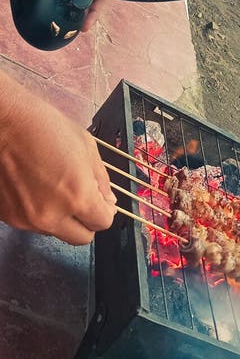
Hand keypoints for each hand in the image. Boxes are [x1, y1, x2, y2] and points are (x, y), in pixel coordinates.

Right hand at [0, 76, 115, 244]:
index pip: (102, 223)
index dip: (105, 210)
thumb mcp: (85, 146)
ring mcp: (27, 219)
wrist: (0, 120)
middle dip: (86, 221)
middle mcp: (52, 215)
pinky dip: (38, 212)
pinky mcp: (8, 216)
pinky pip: (33, 224)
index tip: (101, 201)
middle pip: (82, 238)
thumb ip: (101, 180)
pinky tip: (35, 188)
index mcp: (77, 197)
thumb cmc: (42, 125)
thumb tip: (108, 201)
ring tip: (53, 188)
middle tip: (82, 200)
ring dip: (61, 218)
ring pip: (56, 232)